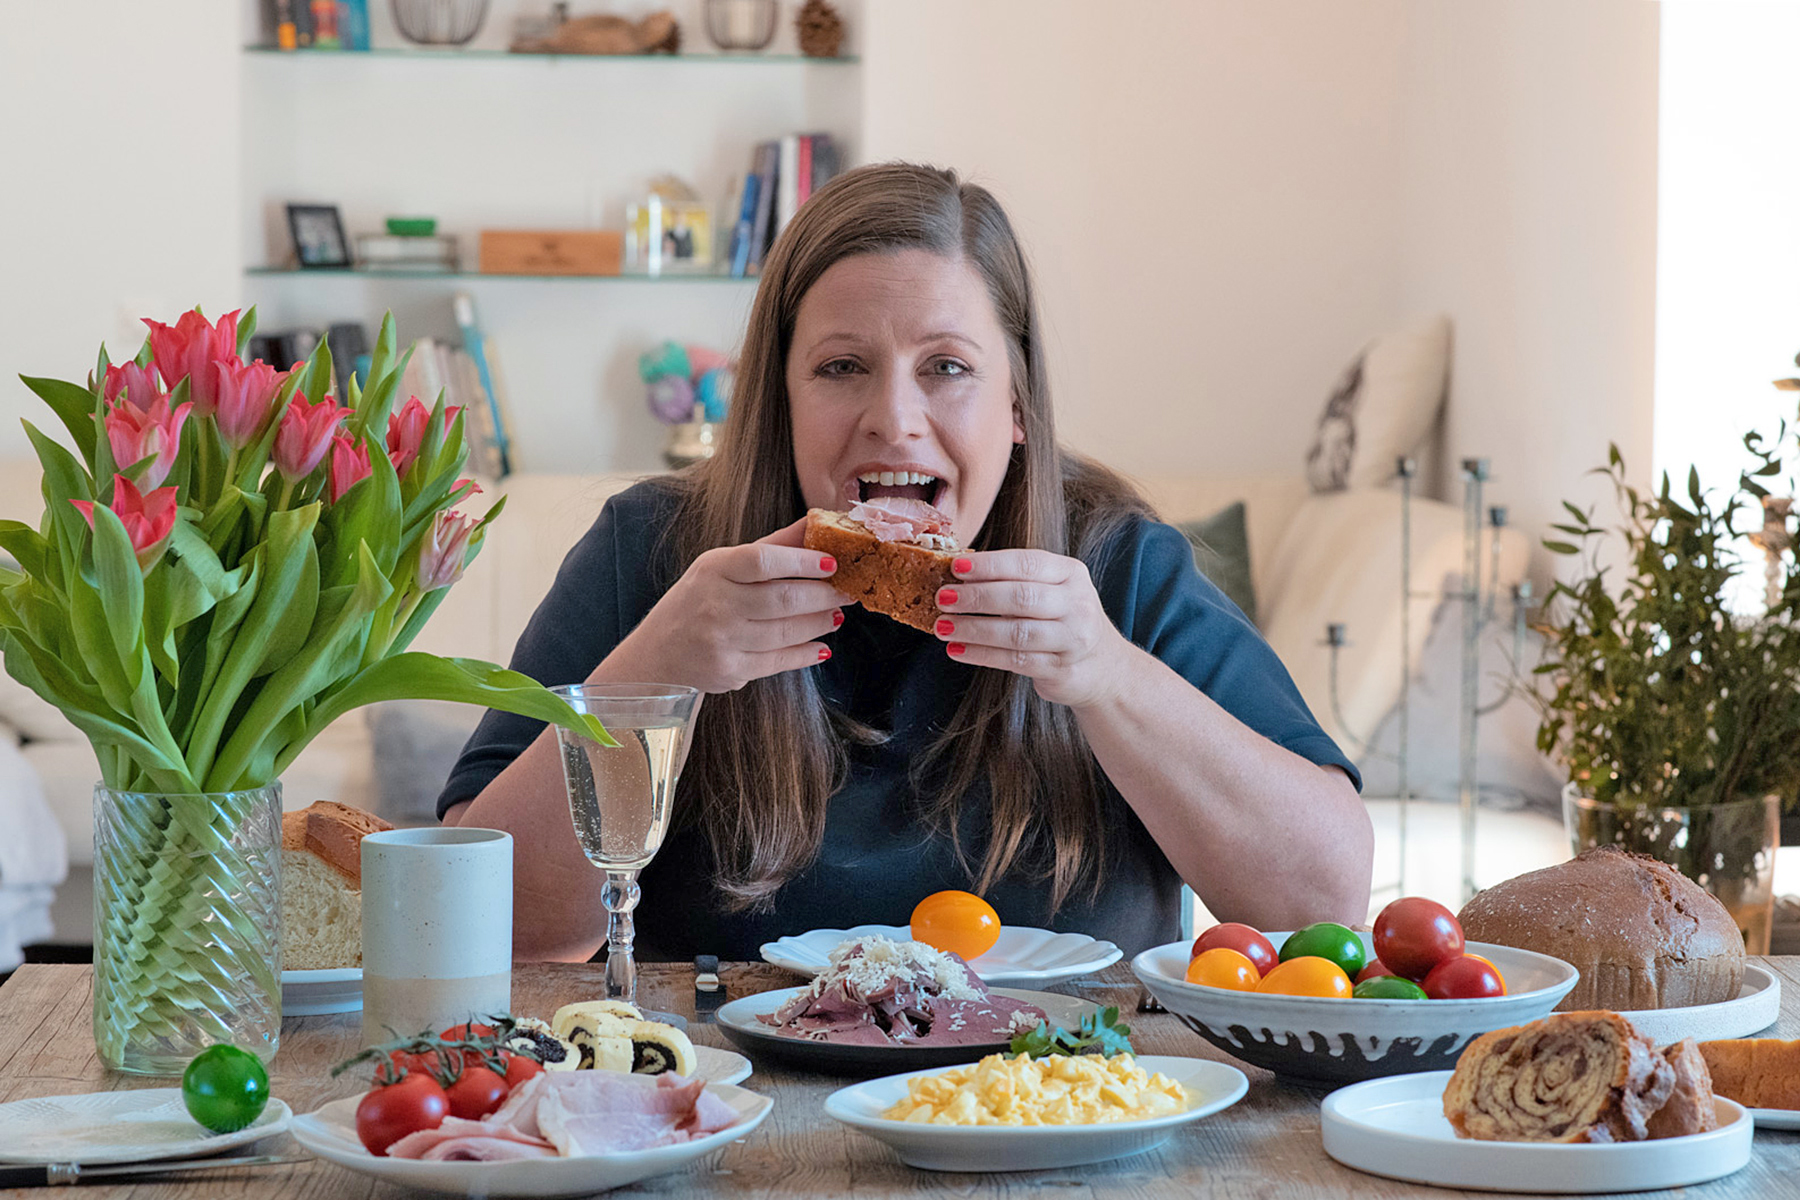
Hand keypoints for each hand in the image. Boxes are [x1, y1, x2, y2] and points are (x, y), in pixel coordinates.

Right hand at [606, 517, 843, 693]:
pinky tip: (822, 645)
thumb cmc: (697, 601)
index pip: (764, 560)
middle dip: (824, 595)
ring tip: (837, 614)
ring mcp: (722, 641)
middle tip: (848, 590)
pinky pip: (779, 661)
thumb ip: (770, 547)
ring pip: (786, 632)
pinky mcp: (730, 671)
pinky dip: (806, 653)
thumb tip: (815, 522)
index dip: (802, 561)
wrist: (656, 655)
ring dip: (820, 623)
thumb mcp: (721, 566)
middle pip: (783, 599)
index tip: (832, 563)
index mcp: (714, 569)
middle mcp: (716, 604)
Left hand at [933, 550, 1134, 708]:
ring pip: (1016, 632)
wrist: (1102, 668)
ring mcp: (1072, 639)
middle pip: (1021, 597)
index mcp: (1071, 574)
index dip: (990, 565)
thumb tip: (958, 576)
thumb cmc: (1063, 621)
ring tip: (944, 627)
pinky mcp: (1061, 669)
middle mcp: (1077, 604)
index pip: (1027, 564)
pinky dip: (982, 655)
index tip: (956, 568)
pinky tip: (958, 650)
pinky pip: (1015, 660)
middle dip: (977, 597)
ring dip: (974, 629)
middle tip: (943, 598)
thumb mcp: (1051, 591)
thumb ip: (1014, 581)